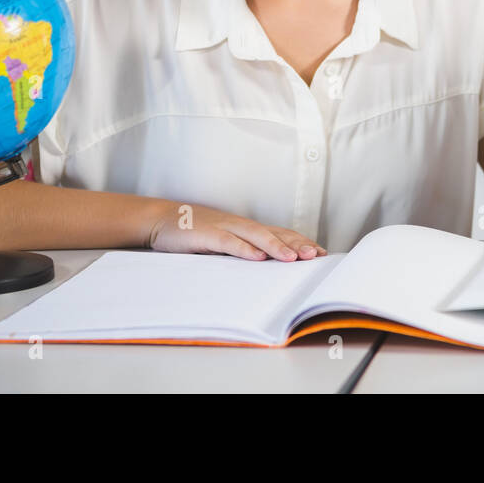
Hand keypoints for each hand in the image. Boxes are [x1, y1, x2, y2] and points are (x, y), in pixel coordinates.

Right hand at [148, 202, 327, 261]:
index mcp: (246, 228)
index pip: (280, 233)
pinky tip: (257, 258)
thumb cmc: (195, 233)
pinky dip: (244, 249)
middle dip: (297, 244)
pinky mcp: (207, 234)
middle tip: (317, 255)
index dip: (301, 242)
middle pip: (275, 233)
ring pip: (256, 236)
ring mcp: (225, 227)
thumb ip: (243, 249)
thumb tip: (266, 264)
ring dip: (277, 247)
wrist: (162, 219)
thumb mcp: (223, 241)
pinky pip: (229, 242)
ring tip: (294, 258)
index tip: (321, 253)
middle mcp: (240, 225)